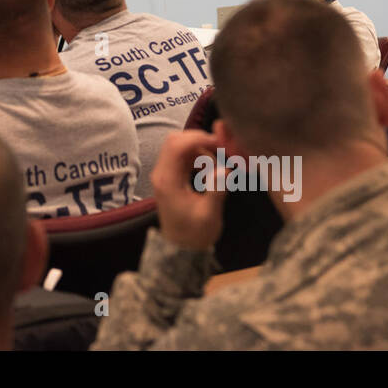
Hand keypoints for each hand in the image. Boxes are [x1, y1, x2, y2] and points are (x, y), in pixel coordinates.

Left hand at [150, 129, 226, 251]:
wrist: (181, 248)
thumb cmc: (194, 235)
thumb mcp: (209, 215)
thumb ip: (216, 190)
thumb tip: (225, 169)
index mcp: (168, 180)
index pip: (177, 146)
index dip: (199, 139)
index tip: (220, 144)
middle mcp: (162, 173)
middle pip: (177, 140)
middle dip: (201, 141)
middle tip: (222, 152)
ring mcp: (165, 173)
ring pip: (181, 146)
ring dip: (201, 150)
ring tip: (218, 167)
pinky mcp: (171, 176)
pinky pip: (183, 156)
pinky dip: (198, 158)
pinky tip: (210, 172)